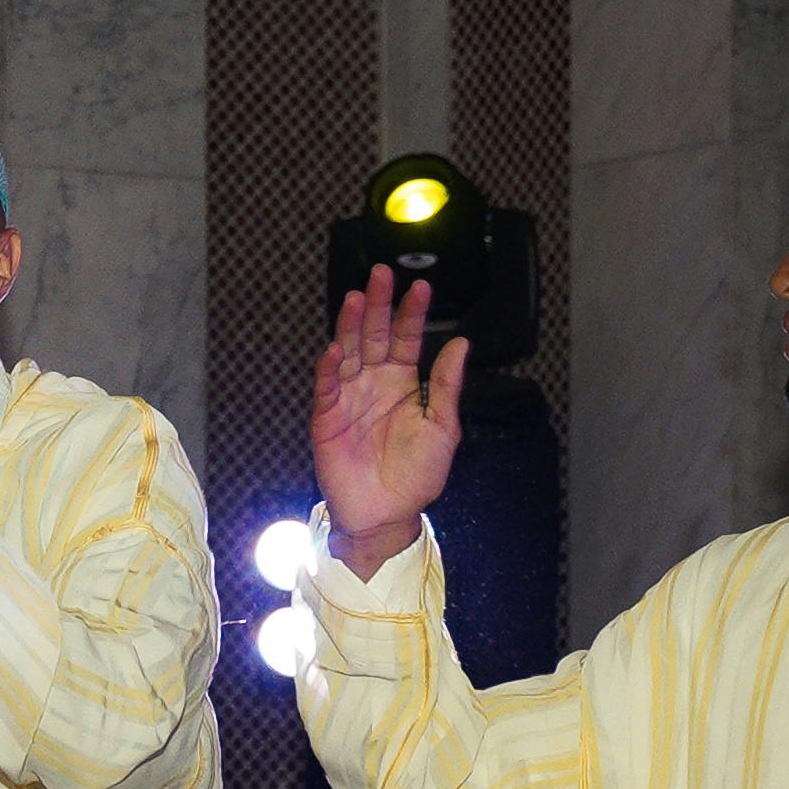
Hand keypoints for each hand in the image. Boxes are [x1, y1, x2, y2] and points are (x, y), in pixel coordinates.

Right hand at [310, 267, 467, 575]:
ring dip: (351, 326)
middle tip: (380, 274)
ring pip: (349, 353)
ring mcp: (349, 399)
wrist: (387, 514)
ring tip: (357, 299)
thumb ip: (446, 385)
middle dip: (378, 305)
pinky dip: (330, 369)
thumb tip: (460, 343)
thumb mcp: (443, 427)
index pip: (406, 339)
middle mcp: (374, 384)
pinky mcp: (328, 420)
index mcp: (403, 383)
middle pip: (374, 336)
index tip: (420, 287)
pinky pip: (328, 388)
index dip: (411, 313)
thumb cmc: (416, 476)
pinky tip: (335, 348)